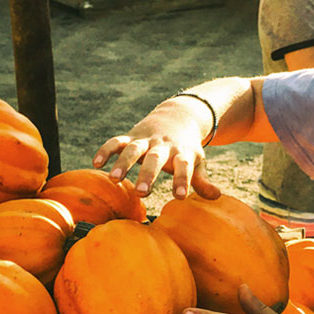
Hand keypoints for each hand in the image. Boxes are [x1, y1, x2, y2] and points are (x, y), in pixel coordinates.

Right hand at [93, 99, 221, 199]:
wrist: (178, 116)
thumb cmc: (187, 148)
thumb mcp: (197, 162)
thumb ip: (202, 181)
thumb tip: (217, 196)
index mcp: (182, 153)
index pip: (184, 167)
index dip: (182, 180)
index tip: (179, 197)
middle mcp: (162, 146)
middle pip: (155, 159)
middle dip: (148, 175)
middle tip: (143, 193)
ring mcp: (145, 140)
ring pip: (133, 150)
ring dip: (124, 163)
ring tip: (114, 179)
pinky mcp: (130, 136)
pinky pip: (116, 142)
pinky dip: (106, 150)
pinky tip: (96, 163)